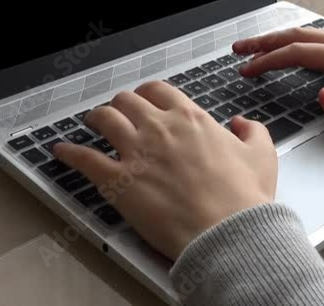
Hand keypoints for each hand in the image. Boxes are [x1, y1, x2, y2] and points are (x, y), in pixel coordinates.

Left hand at [53, 81, 277, 259]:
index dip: (147, 94)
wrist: (228, 232)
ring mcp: (136, 152)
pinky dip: (69, 153)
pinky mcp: (119, 181)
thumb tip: (242, 124)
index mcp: (191, 119)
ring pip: (103, 119)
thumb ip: (252, 132)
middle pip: (127, 101)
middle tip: (118, 114)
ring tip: (91, 123)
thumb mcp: (261, 156)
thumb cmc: (244, 199)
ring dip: (95, 119)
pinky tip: (61, 151)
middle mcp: (160, 128)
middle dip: (120, 106)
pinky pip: (85, 158)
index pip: (158, 91)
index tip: (144, 101)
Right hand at [234, 27, 323, 117]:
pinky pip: (319, 41)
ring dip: (279, 39)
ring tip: (258, 47)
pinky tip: (297, 50)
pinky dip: (297, 42)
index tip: (246, 69)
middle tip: (238, 49)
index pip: (298, 53)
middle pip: (296, 37)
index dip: (268, 60)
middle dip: (264, 42)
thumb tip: (320, 98)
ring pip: (307, 36)